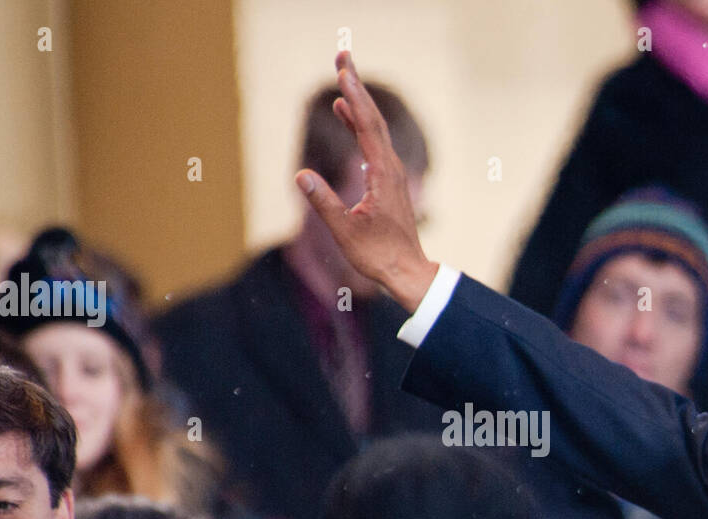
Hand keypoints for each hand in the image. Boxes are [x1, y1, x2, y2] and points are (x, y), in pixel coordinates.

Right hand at [297, 51, 438, 311]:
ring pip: (375, 131)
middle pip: (373, 119)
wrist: (406, 272)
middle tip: (343, 57)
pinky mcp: (390, 182)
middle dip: (357, 88)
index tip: (343, 69)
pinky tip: (349, 118)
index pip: (366, 126)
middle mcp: (391, 168)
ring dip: (359, 105)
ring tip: (342, 82)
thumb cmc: (377, 255)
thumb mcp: (345, 231)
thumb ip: (323, 202)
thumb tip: (300, 175)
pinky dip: (361, 127)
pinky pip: (374, 145)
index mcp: (382, 175)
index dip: (354, 95)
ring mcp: (393, 174)